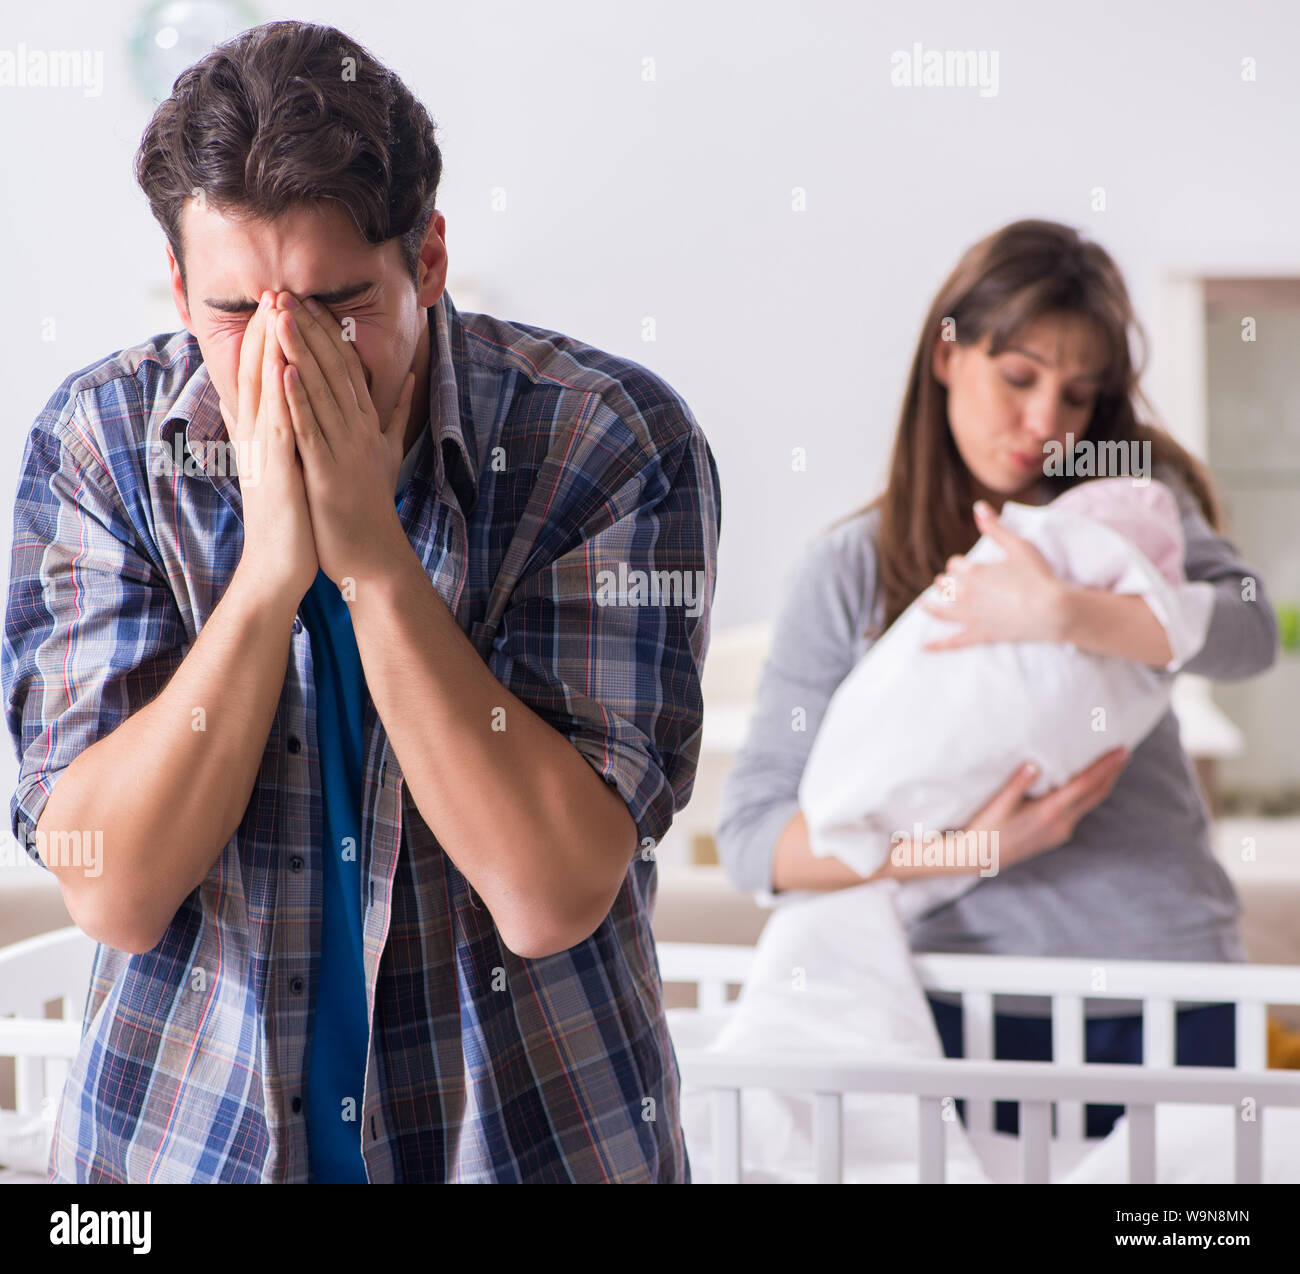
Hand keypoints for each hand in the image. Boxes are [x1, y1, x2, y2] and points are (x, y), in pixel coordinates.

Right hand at [221, 290, 318, 603]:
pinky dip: (279, 394)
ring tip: (277, 311)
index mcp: (264, 435)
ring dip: (270, 349)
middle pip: (261, 374)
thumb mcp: (281, 468)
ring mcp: (265, 451)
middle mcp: (259, 437)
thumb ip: (271, 435)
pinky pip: (278, 424)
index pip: (266, 378)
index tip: (283, 306)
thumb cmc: (289, 520)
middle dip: (269, 333)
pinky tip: (285, 366)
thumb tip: (257, 408)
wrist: (279, 566)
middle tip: (275, 291)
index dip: (273, 341)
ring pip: (265, 390)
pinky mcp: (277, 468)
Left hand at [271, 293, 416, 590]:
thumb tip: (412, 378)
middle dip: (307, 329)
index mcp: (367, 423)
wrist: (373, 556)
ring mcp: (343, 449)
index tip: (306, 299)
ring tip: (279, 314)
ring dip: (299, 351)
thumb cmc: (373, 507)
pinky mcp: (326, 472)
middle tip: (285, 291)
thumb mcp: (389, 453)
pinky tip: (283, 371)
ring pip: (319, 391)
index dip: (326, 331)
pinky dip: (297, 400)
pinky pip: (310, 429)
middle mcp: (358, 430)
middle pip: (332, 369)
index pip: (347, 367)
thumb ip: (399, 413)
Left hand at [919, 500, 1065, 648]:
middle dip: (945, 582)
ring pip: (943, 611)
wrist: (1052, 610)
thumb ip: (995, 527)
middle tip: (943, 582)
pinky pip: (952, 642)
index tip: (965, 565)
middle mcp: (966, 594)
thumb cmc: (1038, 575)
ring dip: (931, 607)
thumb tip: (977, 506)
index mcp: (972, 572)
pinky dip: (937, 645)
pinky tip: (922, 647)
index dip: (959, 564)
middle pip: (947, 586)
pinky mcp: (979, 635)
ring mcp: (971, 617)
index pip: (955, 565)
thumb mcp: (1018, 545)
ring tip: (922, 604)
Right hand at [964, 747, 1129, 872]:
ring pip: (1089, 804)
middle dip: (1112, 773)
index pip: (1085, 784)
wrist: (978, 859)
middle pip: (1095, 794)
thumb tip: (1034, 765)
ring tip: (1111, 766)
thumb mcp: (998, 804)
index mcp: (1049, 811)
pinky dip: (1089, 795)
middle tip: (1124, 752)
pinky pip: (1079, 811)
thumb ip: (1017, 784)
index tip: (1121, 751)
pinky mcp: (1056, 836)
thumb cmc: (985, 828)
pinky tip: (1085, 787)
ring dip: (1103, 784)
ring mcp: (1060, 832)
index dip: (1105, 767)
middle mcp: (1061, 823)